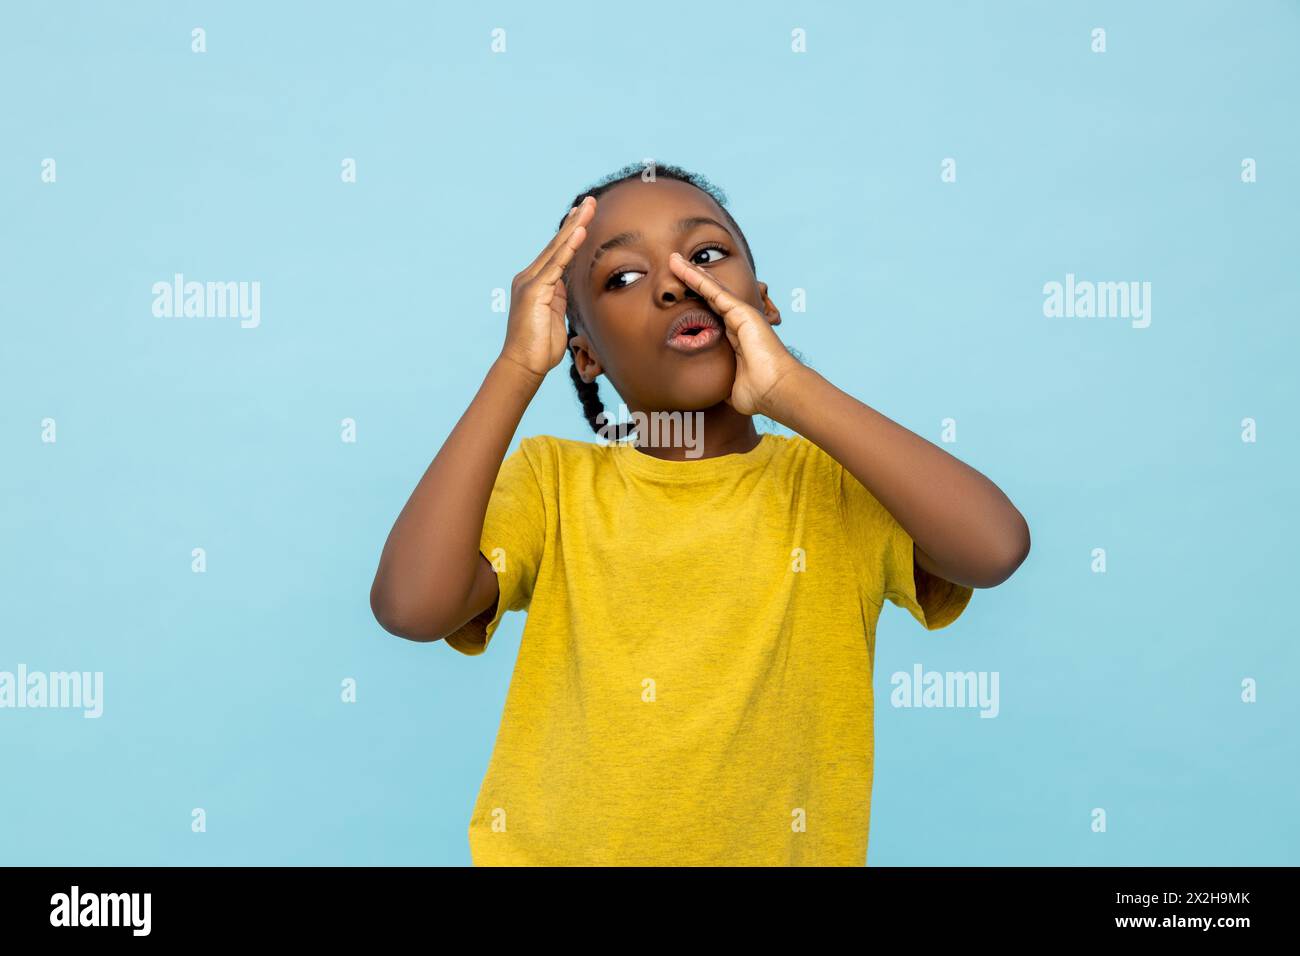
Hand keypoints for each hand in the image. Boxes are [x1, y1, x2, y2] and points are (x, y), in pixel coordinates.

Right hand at [499, 196, 595, 381]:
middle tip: (589, 202)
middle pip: (556, 244)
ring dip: (574, 227)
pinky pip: (555, 265)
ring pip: (556, 249)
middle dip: (574, 222)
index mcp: (536, 283)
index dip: (571, 233)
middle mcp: (529, 278)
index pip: (556, 252)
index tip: (583, 215)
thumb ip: (559, 297)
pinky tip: (579, 232)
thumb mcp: (554, 315)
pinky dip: (568, 248)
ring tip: (587, 209)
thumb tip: (565, 285)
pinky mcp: (533, 291)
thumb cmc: (540, 346)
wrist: (524, 365)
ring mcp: (529, 283)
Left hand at [667, 251, 799, 416]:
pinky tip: (682, 268)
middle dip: (693, 280)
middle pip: (711, 295)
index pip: (711, 314)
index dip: (696, 301)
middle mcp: (739, 322)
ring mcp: (741, 315)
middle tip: (674, 265)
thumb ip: (721, 383)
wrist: (774, 390)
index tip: (680, 294)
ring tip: (673, 260)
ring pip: (711, 288)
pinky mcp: (741, 311)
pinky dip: (696, 278)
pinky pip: (713, 290)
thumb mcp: (731, 388)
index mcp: (735, 338)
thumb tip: (713, 392)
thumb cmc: (757, 393)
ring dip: (691, 273)